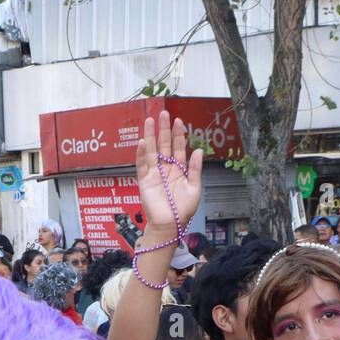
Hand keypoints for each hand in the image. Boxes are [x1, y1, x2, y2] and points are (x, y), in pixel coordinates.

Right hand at [134, 111, 202, 238]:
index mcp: (179, 170)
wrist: (170, 225)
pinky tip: (143, 142)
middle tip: (164, 113)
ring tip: (150, 120)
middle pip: (164, 145)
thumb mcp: (194, 188)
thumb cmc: (183, 210)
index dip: (178, 135)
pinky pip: (142, 164)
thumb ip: (195, 169)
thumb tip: (198, 150)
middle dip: (164, 129)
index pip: (177, 148)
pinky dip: (142, 153)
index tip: (179, 121)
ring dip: (151, 135)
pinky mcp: (144, 181)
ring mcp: (154, 174)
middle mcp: (166, 169)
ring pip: (152, 150)